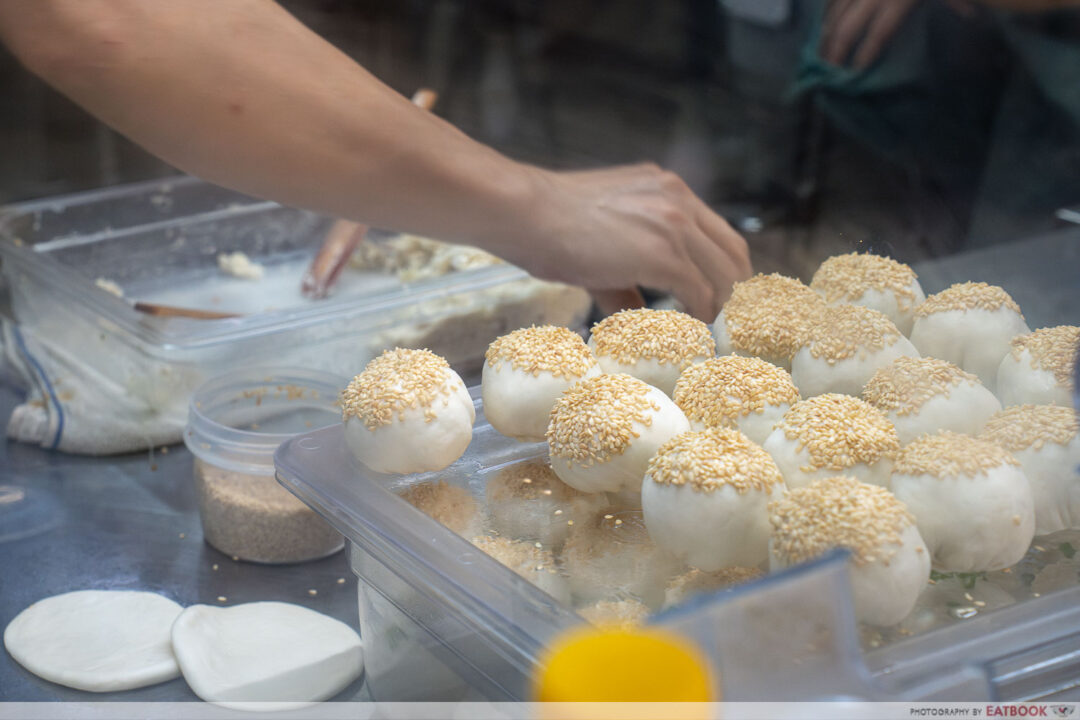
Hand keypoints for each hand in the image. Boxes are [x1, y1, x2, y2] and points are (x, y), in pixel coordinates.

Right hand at [516, 163, 751, 320]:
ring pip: (724, 273)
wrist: (524, 213)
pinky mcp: (663, 252)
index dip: (723, 269)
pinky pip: (699, 291)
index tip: (719, 298)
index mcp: (667, 189)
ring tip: (710, 332)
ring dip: (721, 307)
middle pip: (732, 252)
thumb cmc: (548, 226)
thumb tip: (636, 314)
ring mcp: (674, 222)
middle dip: (734, 291)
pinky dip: (700, 314)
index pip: (716, 232)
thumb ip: (628, 274)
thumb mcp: (602, 238)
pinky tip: (691, 330)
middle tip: (723, 322)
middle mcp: (679, 198)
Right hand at [820, 0, 920, 68]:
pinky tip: (823, 26)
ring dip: (825, 35)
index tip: (857, 71)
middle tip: (829, 70)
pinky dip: (827, 12)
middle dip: (836, 51)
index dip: (867, 53)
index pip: (880, 32)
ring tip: (821, 53)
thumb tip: (972, 16)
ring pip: (834, 13)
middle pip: (848, 28)